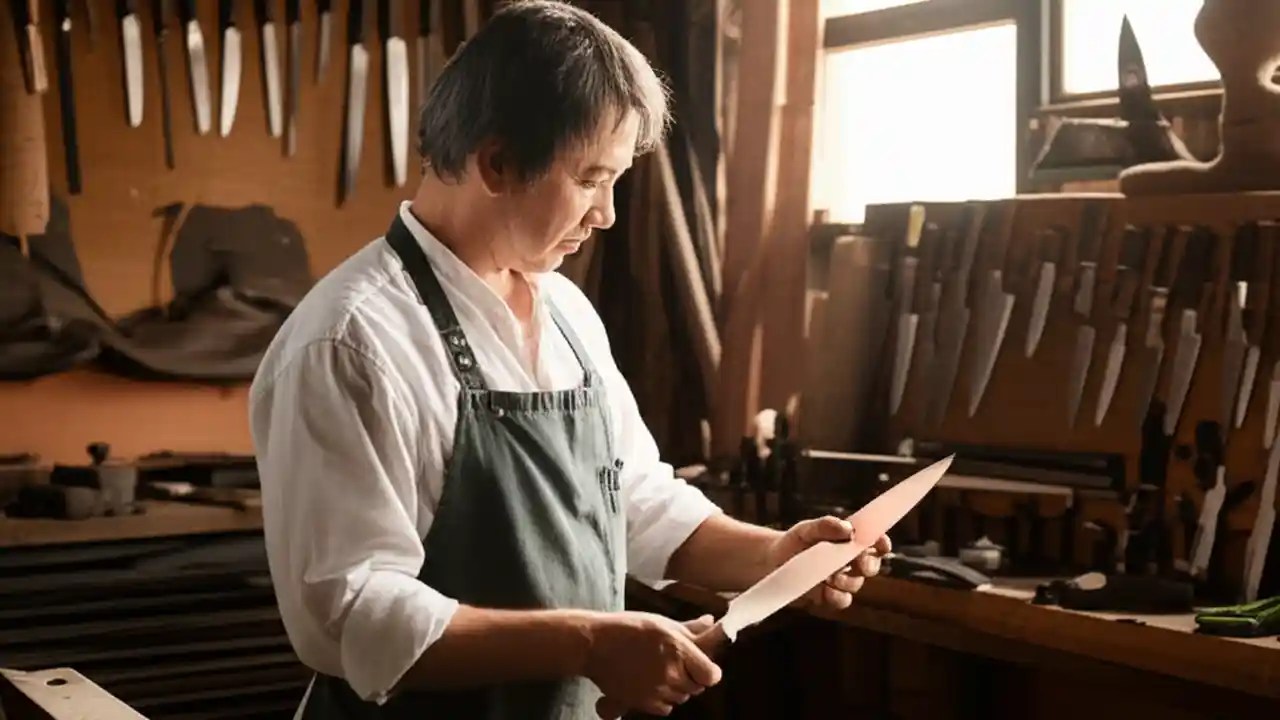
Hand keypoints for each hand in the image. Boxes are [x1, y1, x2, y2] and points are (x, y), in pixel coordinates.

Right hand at [585, 612, 721, 717]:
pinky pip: (665, 708)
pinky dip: (662, 699)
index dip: (710, 672)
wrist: (594, 645)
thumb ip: (689, 628)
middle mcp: (670, 672)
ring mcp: (656, 690)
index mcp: (678, 649)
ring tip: (660, 671)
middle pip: (696, 687)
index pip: (710, 675)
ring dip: (676, 687)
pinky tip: (651, 683)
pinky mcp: (642, 703)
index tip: (705, 667)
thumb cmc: (628, 628)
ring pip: (681, 697)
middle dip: (691, 677)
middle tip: (677, 663)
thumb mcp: (661, 623)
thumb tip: (710, 622)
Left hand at [766, 516, 890, 611]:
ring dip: (848, 580)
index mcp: (849, 542)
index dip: (882, 542)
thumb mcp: (807, 529)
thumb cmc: (794, 541)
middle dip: (869, 564)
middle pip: (872, 565)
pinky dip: (837, 595)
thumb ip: (826, 525)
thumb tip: (849, 529)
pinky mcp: (829, 596)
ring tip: (831, 575)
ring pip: (857, 583)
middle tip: (859, 563)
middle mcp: (850, 562)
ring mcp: (841, 581)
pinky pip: (843, 600)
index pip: (875, 542)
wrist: (771, 562)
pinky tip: (825, 589)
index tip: (881, 543)